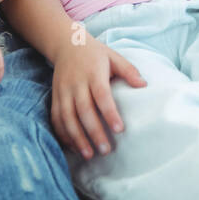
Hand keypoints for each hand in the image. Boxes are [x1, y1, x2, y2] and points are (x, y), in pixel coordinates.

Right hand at [50, 29, 145, 158]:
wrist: (66, 44)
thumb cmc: (95, 54)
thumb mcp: (114, 56)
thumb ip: (129, 70)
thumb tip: (144, 85)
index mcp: (93, 73)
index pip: (101, 95)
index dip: (110, 113)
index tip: (120, 130)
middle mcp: (76, 83)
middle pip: (84, 111)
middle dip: (94, 132)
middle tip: (105, 150)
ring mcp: (63, 91)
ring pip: (67, 118)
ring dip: (77, 138)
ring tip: (89, 155)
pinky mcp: (55, 97)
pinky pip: (56, 118)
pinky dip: (63, 134)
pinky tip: (73, 147)